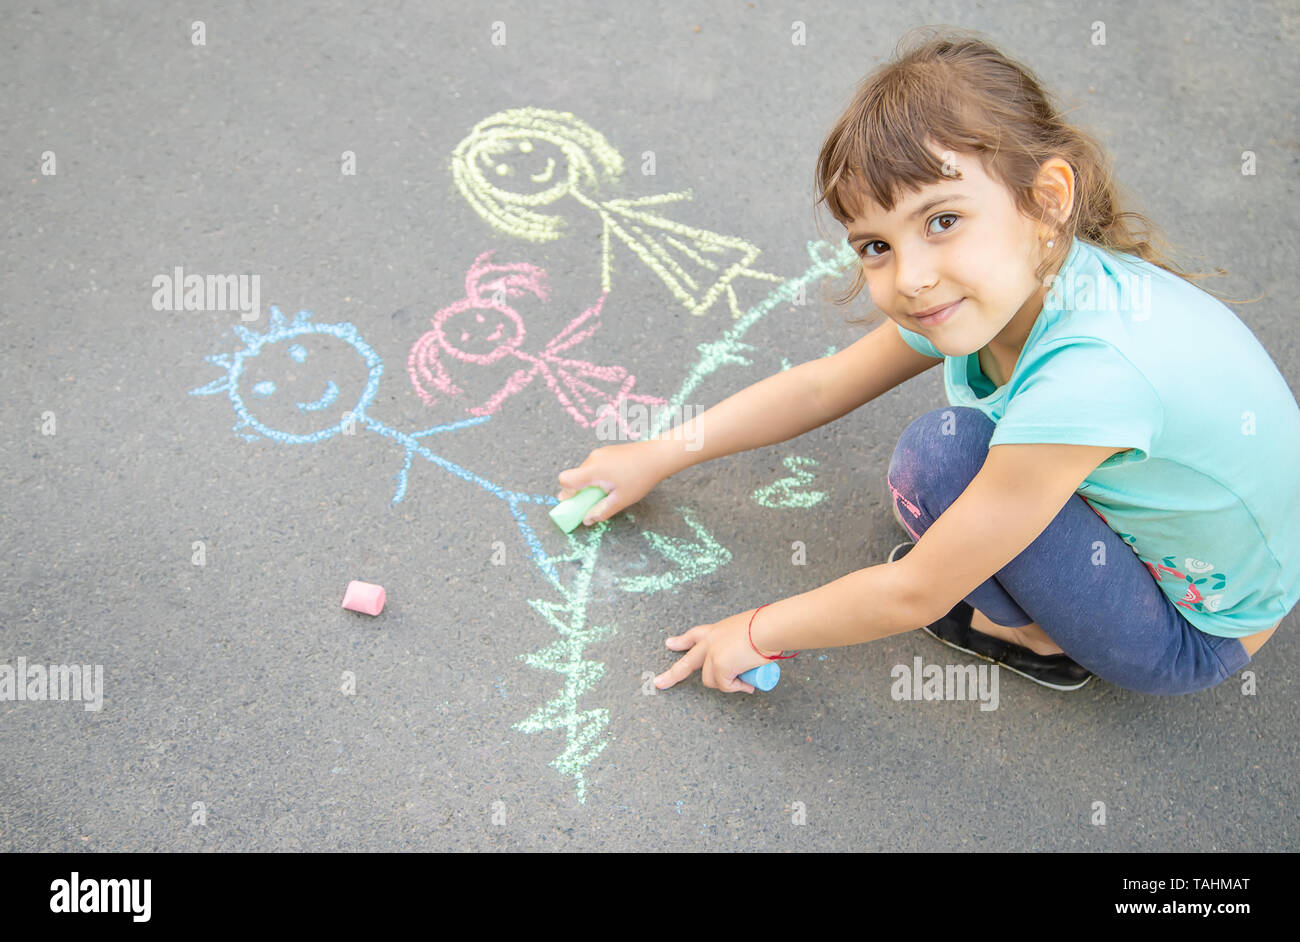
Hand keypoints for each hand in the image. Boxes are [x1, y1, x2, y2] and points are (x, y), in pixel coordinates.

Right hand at [556, 439, 673, 525]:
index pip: (565, 479)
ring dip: (591, 484)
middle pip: (575, 477)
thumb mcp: (621, 500)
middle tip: (597, 501)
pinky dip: (598, 476)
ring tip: (611, 490)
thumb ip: (601, 511)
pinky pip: (594, 466)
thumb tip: (586, 520)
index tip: (577, 502)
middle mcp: (592, 459)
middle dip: (581, 491)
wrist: (658, 455)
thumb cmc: (640, 478)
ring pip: (585, 472)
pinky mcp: (606, 451)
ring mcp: (599, 453)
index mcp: (593, 470)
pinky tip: (616, 480)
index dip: (566, 493)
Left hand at [654, 608, 776, 692]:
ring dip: (726, 684)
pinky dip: (737, 687)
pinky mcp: (719, 667)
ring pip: (711, 680)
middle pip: (687, 662)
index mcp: (716, 631)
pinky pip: (725, 686)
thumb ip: (740, 646)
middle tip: (659, 683)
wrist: (768, 628)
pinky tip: (747, 684)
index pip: (694, 635)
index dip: (682, 641)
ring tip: (744, 682)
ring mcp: (712, 655)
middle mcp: (710, 642)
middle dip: (672, 675)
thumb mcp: (746, 631)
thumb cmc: (766, 627)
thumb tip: (745, 665)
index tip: (670, 644)